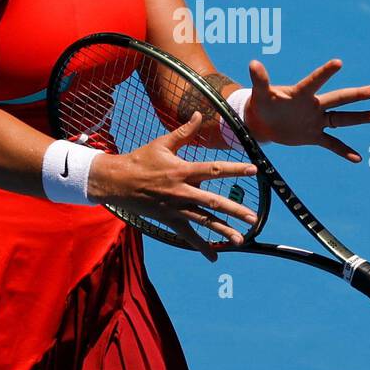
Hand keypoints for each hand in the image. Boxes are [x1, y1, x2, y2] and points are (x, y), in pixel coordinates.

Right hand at [86, 111, 258, 261]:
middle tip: (253, 218)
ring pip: (203, 222)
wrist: (116, 182)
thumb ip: (184, 131)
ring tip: (241, 240)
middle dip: (234, 210)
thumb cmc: (140, 160)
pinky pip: (187, 235)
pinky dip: (201, 246)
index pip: (214, 169)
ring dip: (223, 231)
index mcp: (182, 170)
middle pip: (213, 202)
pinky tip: (214, 257)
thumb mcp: (162, 143)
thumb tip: (199, 113)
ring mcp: (175, 208)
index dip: (234, 169)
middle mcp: (182, 191)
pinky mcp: (169, 220)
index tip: (254, 169)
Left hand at [242, 58, 369, 162]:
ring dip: (359, 118)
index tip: (339, 62)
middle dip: (357, 95)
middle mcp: (314, 105)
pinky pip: (332, 143)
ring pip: (341, 119)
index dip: (325, 73)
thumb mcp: (260, 94)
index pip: (315, 82)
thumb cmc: (261, 104)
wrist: (262, 122)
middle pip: (338, 99)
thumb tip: (253, 63)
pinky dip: (343, 151)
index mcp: (301, 94)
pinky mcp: (314, 135)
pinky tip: (357, 158)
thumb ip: (260, 80)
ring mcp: (316, 120)